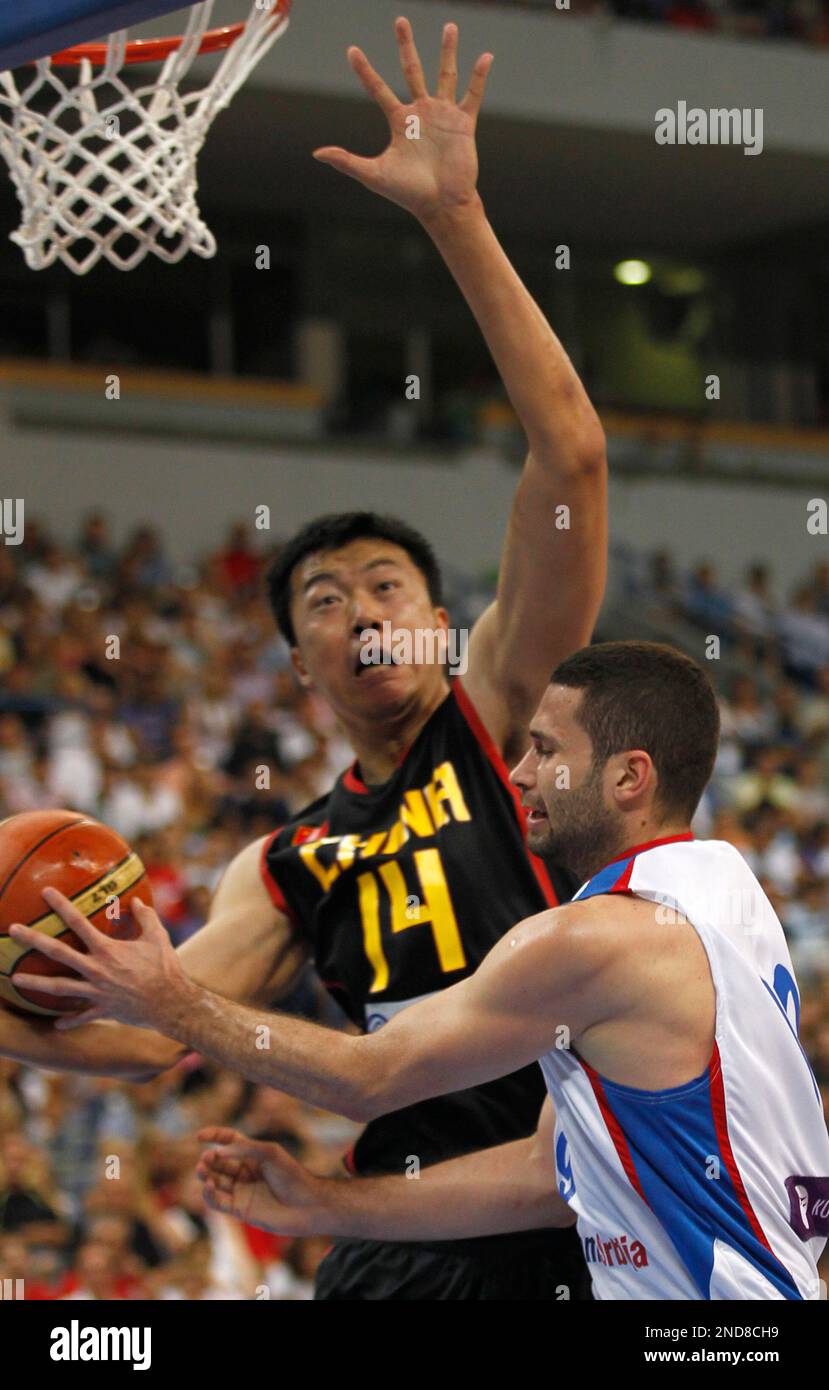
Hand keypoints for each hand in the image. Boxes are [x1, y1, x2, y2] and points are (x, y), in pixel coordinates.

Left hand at [10, 888, 190, 1031]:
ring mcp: (96, 992)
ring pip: (58, 988)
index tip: (46, 893)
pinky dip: (68, 1020)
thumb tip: (137, 900)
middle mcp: (96, 969)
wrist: (171, 1003)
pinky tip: (56, 1023)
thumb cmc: (165, 968)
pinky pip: (80, 1016)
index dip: (61, 906)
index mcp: (107, 949)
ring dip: (35, 983)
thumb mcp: (158, 937)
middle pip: (57, 953)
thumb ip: (146, 917)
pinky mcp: (101, 1010)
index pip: (78, 922)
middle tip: (13, 930)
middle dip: (33, 940)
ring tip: (15, 979)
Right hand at [196, 1127, 327, 1236]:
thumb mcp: (270, 1152)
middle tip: (206, 1158)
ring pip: (215, 1181)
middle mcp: (245, 1172)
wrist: (306, 1205)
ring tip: (202, 1170)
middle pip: (219, 1162)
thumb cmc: (292, 1175)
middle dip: (209, 1158)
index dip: (214, 1136)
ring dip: (205, 1175)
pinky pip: (218, 1202)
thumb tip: (217, 1152)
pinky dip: (209, 1194)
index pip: (229, 1141)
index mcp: (253, 1155)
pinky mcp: (240, 1210)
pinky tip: (208, 1186)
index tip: (199, 1136)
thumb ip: (244, 1148)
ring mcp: (242, 1191)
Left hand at [313, 17, 492, 224]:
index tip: (351, 50)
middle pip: (412, 70)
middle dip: (406, 45)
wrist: (441, 205)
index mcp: (399, 121)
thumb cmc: (408, 194)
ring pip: (444, 75)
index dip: (364, 70)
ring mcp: (443, 115)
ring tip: (449, 26)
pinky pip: (472, 95)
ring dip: (447, 50)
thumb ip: (346, 161)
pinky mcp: (463, 123)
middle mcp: (420, 112)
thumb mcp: (373, 175)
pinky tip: (486, 57)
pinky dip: (479, 76)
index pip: (378, 88)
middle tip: (400, 20)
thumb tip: (317, 153)